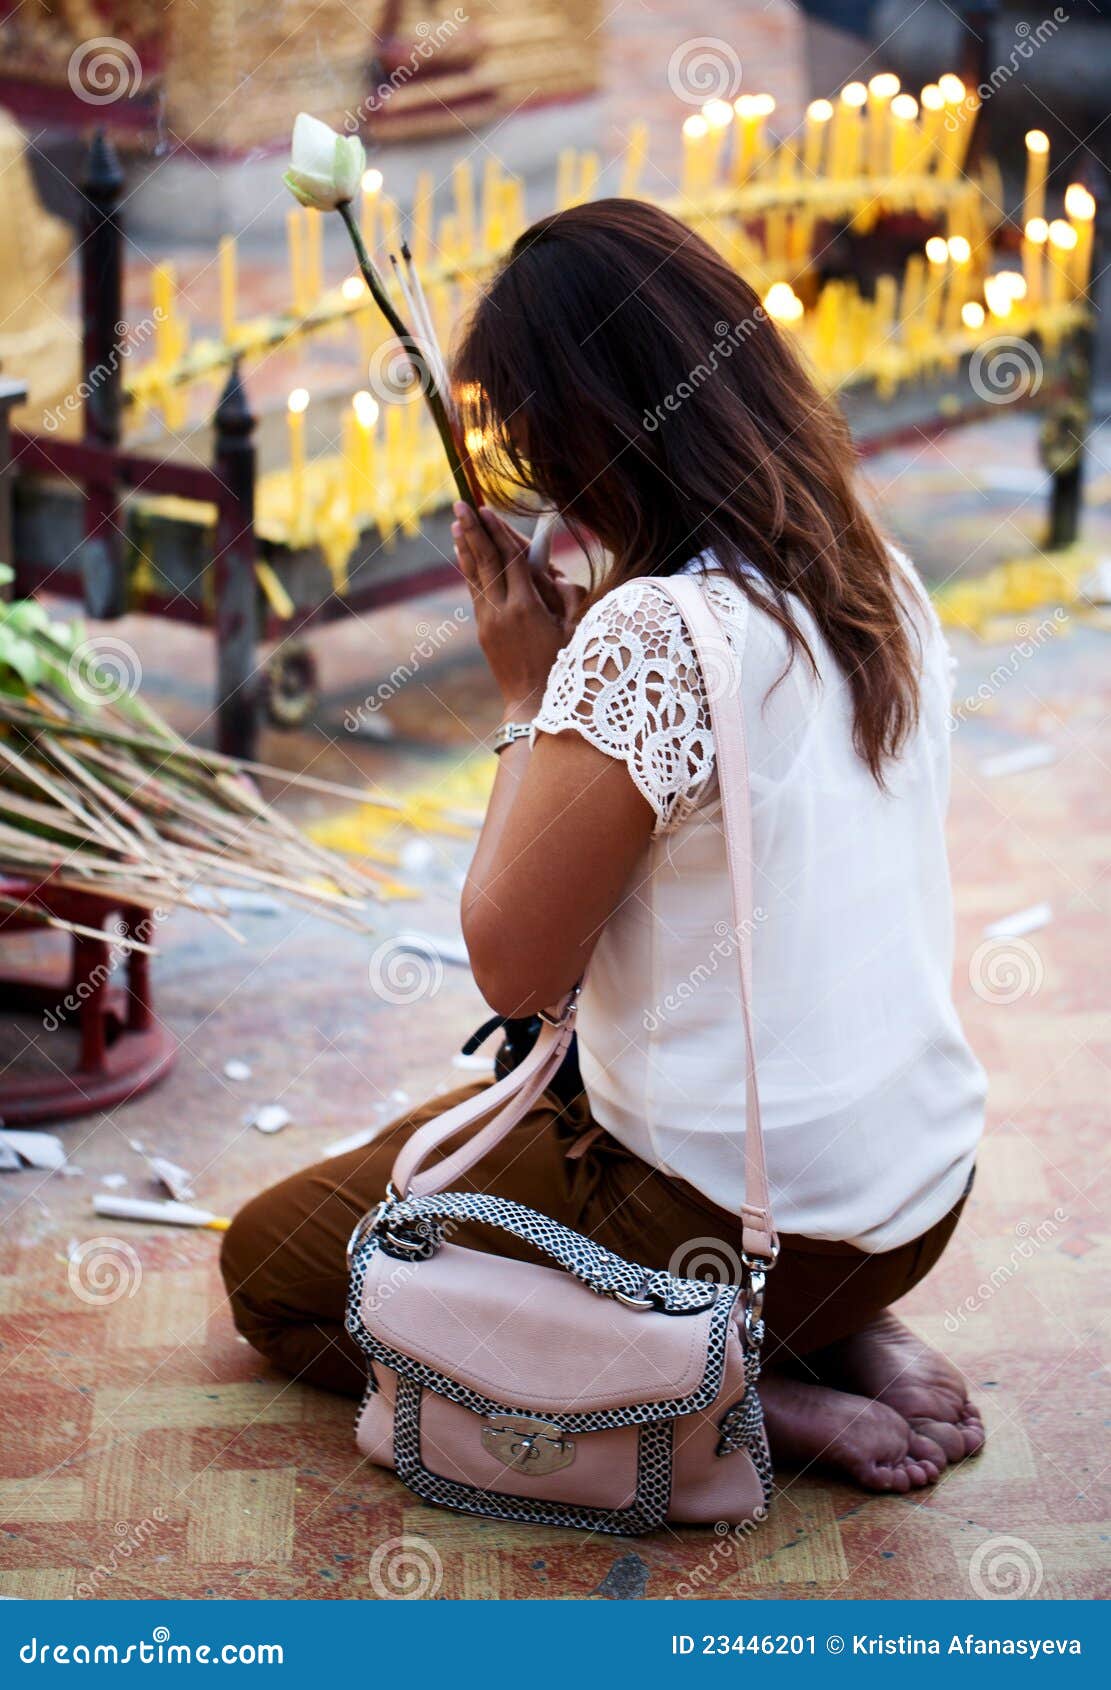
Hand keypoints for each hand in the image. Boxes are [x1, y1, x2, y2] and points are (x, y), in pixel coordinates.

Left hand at [452, 503, 585, 714]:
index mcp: (526, 608)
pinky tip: (465, 557)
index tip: (485, 510)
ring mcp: (488, 622)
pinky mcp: (484, 632)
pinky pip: (475, 594)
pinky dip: (470, 572)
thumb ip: (568, 596)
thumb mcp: (574, 630)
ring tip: (455, 524)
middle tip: (460, 505)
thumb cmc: (564, 667)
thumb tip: (555, 573)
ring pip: (475, 577)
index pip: (509, 559)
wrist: (534, 704)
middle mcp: (501, 612)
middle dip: (472, 531)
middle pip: (486, 562)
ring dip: (465, 548)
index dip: (497, 532)